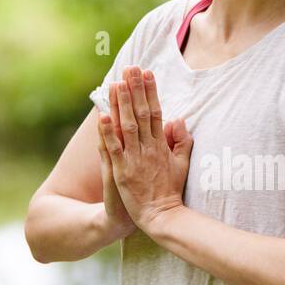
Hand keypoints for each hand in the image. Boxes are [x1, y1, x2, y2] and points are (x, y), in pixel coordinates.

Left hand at [98, 66, 192, 233]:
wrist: (162, 217)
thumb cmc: (171, 191)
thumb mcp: (182, 165)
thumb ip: (182, 142)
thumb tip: (179, 120)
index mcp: (161, 146)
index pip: (156, 112)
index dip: (150, 91)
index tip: (146, 73)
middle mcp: (148, 148)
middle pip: (141, 113)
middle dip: (135, 89)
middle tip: (130, 68)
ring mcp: (135, 159)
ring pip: (127, 126)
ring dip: (121, 104)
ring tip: (116, 83)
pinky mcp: (122, 172)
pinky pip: (114, 149)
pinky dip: (108, 133)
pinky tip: (102, 116)